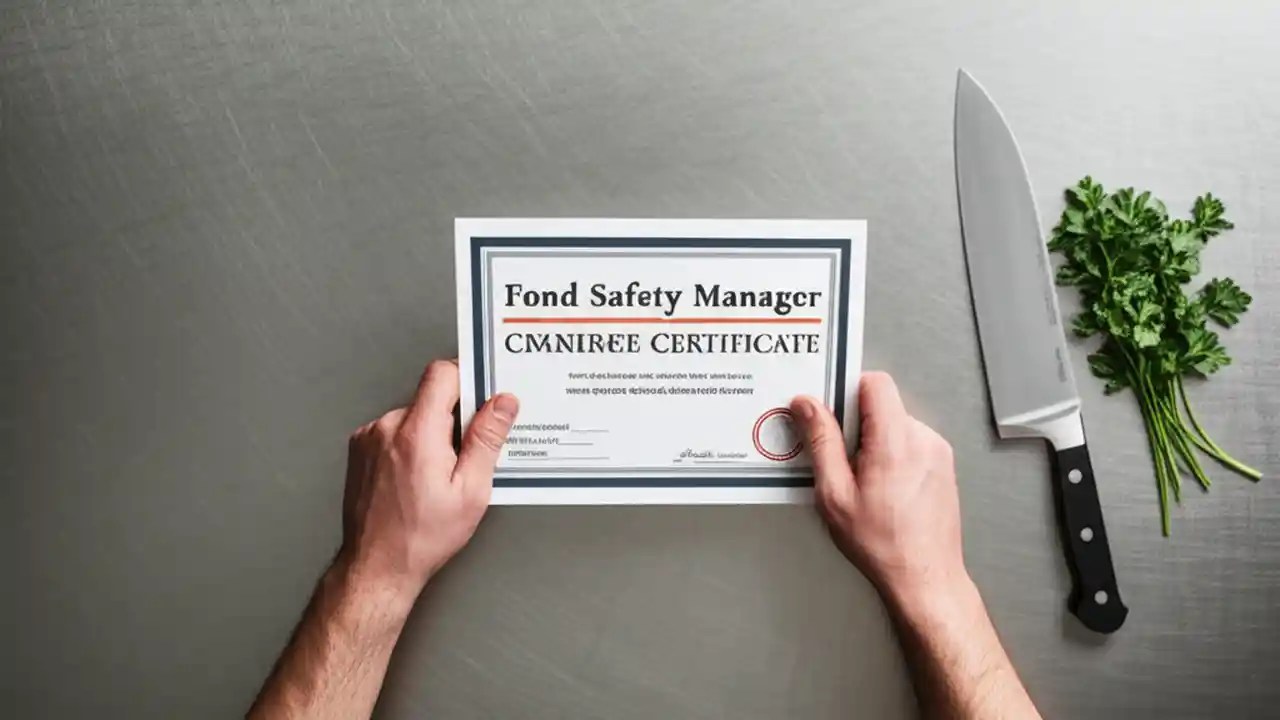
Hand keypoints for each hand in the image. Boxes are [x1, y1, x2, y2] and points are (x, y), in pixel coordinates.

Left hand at [337, 359, 518, 605]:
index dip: (467, 378)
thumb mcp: (471, 491)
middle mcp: (387, 429)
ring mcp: (369, 438)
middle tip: (462, 459)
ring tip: (435, 477)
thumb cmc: (421, 538)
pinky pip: (394, 431)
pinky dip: (409, 446)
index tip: (482, 394)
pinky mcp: (360, 449)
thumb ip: (487, 439)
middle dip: (452, 420)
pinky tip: (416, 479)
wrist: (377, 566)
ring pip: (413, 416)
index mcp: (417, 434)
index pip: (442, 374)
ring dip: (430, 435)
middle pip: (430, 398)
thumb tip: (503, 403)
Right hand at [791, 372, 967, 607]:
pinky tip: (882, 488)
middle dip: (856, 425)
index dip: (847, 390)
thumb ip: (820, 441)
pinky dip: (892, 455)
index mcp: (895, 441)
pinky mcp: (943, 465)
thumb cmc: (882, 544)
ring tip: (863, 482)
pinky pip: (911, 442)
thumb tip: (807, 405)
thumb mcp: (834, 494)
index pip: (875, 383)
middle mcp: (923, 440)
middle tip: (842, 461)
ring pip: (896, 424)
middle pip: (883, 404)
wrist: (924, 577)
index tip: (831, 412)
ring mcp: (937, 451)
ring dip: (874, 442)